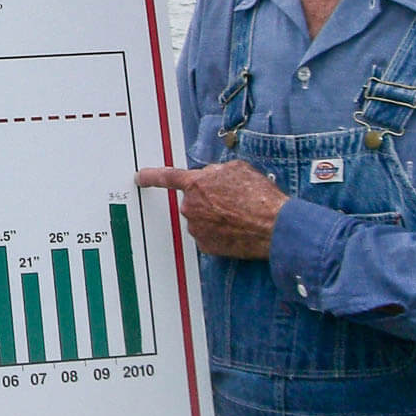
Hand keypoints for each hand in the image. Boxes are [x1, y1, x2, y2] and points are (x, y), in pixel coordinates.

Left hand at [137, 160, 286, 258]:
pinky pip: (208, 236)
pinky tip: (236, 229)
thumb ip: (216, 171)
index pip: (168, 177)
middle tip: (233, 201)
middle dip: (208, 200)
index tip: (140, 177)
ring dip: (215, 217)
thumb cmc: (260, 197)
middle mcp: (191, 207)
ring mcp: (197, 229)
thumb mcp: (238, 169)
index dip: (152, 176)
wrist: (275, 227)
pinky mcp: (206, 246)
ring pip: (201, 219)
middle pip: (193, 201)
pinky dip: (219, 233)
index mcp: (197, 184)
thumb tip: (210, 176)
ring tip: (239, 216)